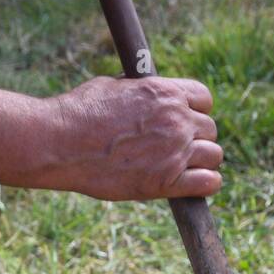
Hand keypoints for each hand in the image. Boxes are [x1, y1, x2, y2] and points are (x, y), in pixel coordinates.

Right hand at [44, 75, 221, 200]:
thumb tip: (141, 94)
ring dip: (203, 161)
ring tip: (186, 168)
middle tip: (179, 149)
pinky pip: (208, 183)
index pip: (204, 98)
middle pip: (209, 129)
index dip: (196, 110)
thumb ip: (139, 93)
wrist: (60, 144)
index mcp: (165, 93)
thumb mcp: (113, 86)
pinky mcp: (165, 182)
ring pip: (213, 155)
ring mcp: (174, 152)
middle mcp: (176, 120)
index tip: (186, 121)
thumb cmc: (79, 113)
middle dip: (197, 138)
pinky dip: (206, 184)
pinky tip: (198, 186)